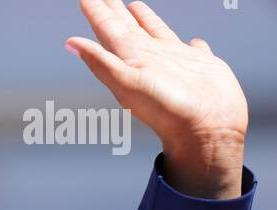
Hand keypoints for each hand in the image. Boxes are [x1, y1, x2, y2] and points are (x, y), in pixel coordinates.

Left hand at [66, 0, 247, 197]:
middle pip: (127, 29)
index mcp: (131, 61)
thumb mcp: (128, 83)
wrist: (207, 130)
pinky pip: (189, 47)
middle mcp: (150, 60)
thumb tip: (69, 43)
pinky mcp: (200, 65)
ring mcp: (175, 62)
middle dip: (113, 11)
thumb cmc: (167, 111)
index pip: (109, 31)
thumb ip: (100, 61)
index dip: (97, 12)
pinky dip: (187, 42)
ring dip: (143, 20)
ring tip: (132, 5)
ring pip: (154, 33)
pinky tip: (190, 39)